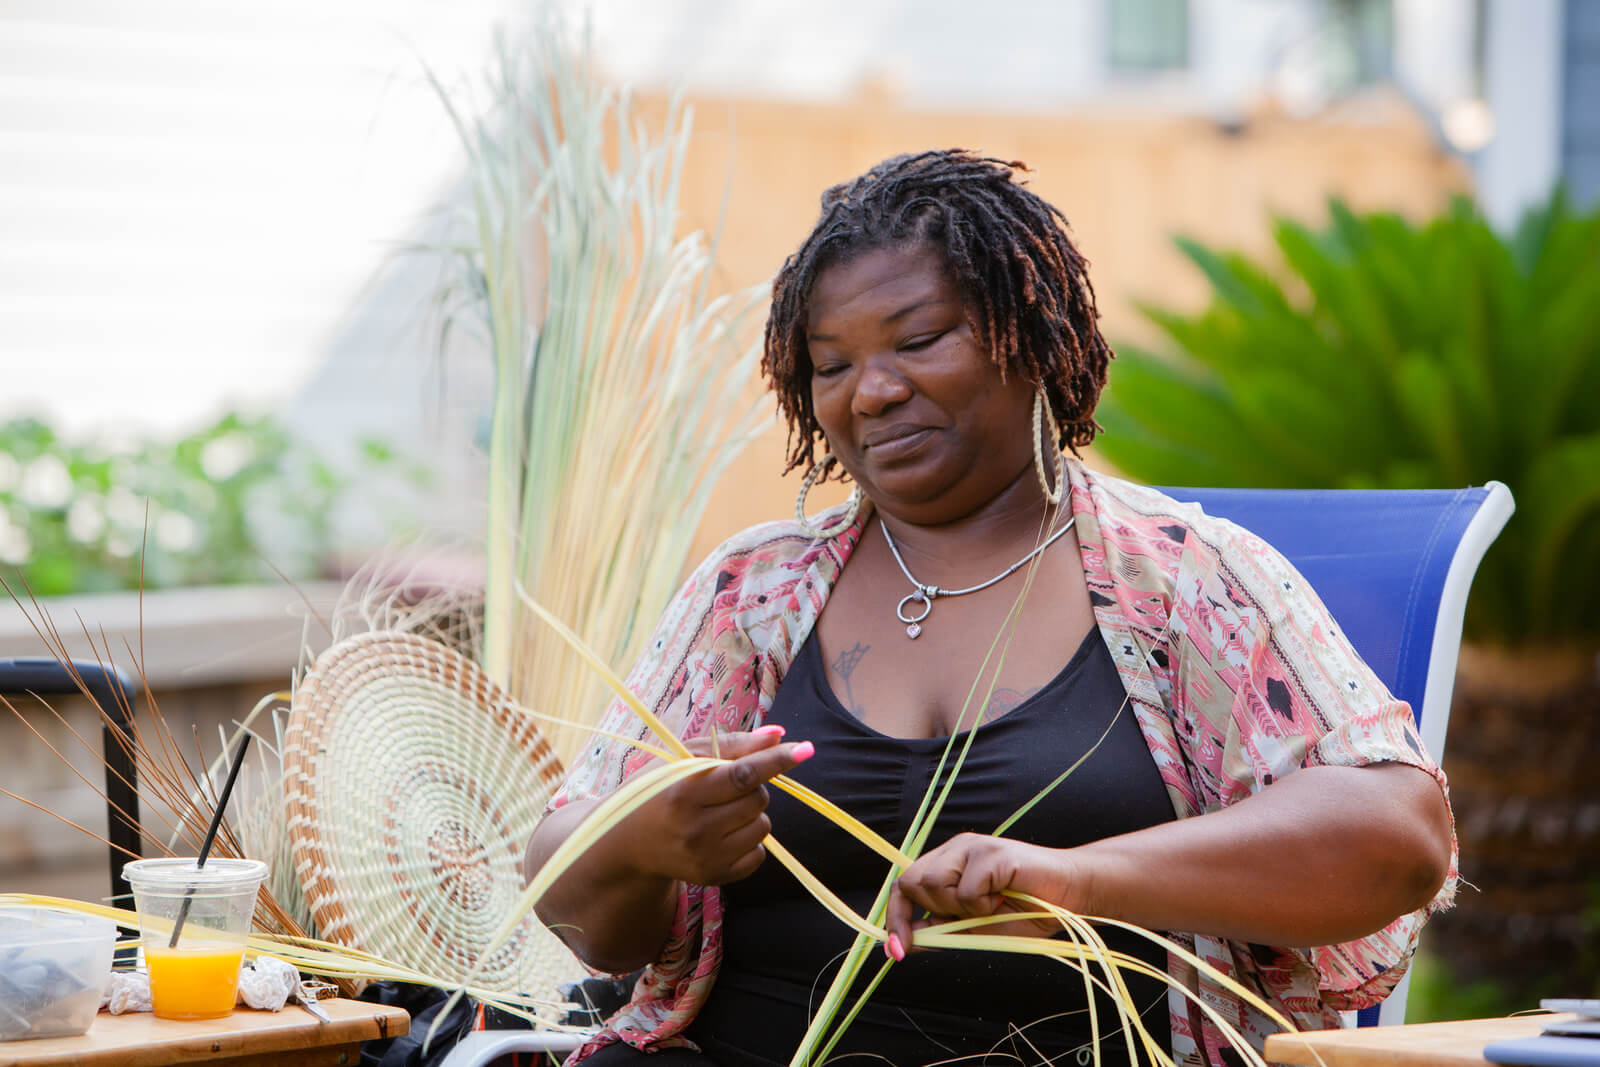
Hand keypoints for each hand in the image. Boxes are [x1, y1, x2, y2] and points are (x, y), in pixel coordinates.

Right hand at [616, 726, 813, 887]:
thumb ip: (734, 745)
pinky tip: (723, 834)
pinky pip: (759, 854)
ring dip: (752, 814)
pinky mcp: (714, 878)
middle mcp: (695, 828)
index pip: (743, 775)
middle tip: (725, 788)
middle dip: (753, 787)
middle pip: (758, 799)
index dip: (776, 761)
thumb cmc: (661, 788)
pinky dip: (750, 840)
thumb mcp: (686, 758)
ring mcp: (705, 857)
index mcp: (684, 791)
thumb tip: (779, 735)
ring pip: (763, 826)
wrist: (629, 841)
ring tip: (721, 811)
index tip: (805, 750)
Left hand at [885, 833, 1087, 956]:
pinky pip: (966, 891)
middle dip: (936, 911)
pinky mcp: (991, 853)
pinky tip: (1005, 898)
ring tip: (992, 904)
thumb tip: (907, 943)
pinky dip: (984, 906)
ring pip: (934, 885)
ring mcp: (972, 847)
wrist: (1072, 895)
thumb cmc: (1028, 911)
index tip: (897, 950)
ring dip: (961, 908)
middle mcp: (956, 849)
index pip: (904, 884)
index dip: (896, 916)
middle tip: (972, 914)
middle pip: (912, 882)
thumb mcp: (976, 927)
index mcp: (948, 863)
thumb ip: (942, 930)